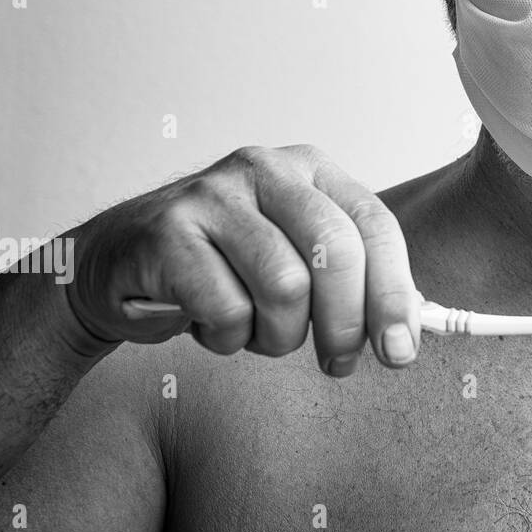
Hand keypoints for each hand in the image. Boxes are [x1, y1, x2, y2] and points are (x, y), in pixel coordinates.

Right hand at [62, 145, 420, 376]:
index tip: (402, 351)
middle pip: (336, 251)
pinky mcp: (169, 230)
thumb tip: (412, 325)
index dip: (395, 292)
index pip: (375, 225)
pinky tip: (209, 323)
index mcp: (312, 170)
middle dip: (346, 323)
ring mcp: (215, 193)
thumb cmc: (223, 265)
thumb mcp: (296, 257)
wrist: (118, 261)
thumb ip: (352, 280)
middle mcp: (268, 169)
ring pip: (284, 285)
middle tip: (337, 363)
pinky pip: (226, 307)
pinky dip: (227, 337)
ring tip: (255, 331)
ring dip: (277, 334)